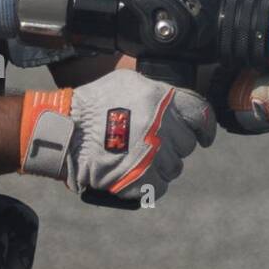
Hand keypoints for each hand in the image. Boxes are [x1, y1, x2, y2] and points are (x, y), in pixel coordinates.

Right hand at [19, 69, 215, 201]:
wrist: (63, 133)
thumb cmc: (93, 104)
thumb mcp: (128, 82)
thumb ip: (158, 91)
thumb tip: (177, 104)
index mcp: (162, 99)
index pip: (201, 113)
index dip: (204, 127)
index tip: (204, 136)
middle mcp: (161, 126)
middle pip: (187, 143)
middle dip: (174, 144)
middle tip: (152, 142)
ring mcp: (152, 154)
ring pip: (175, 167)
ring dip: (161, 164)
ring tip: (138, 157)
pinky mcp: (141, 180)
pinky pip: (160, 186)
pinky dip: (150, 183)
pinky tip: (135, 173)